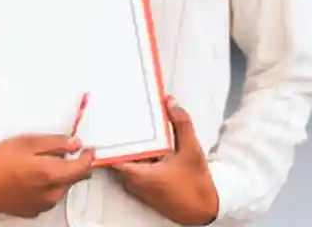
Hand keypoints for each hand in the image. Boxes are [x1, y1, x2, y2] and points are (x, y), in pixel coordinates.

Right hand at [0, 134, 95, 217]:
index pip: (83, 168)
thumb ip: (54, 143)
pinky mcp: (33, 211)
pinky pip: (48, 196)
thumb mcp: (26, 142)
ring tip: (36, 164)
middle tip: (56, 152)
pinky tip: (28, 177)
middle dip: (71, 165)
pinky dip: (46, 186)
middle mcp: (51, 194)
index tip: (86, 149)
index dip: (88, 157)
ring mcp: (43, 205)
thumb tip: (75, 143)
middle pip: (73, 179)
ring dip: (57, 176)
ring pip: (61, 187)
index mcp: (51, 174)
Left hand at [110, 96, 218, 225]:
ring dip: (129, 148)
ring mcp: (138, 188)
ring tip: (130, 126)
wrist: (203, 211)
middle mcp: (134, 183)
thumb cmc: (196, 184)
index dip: (109, 139)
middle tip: (119, 117)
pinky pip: (134, 169)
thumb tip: (169, 101)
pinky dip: (138, 157)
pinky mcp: (145, 189)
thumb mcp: (192, 150)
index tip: (108, 122)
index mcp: (139, 175)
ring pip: (126, 163)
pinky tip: (146, 145)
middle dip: (119, 139)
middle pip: (118, 157)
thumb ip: (181, 125)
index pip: (112, 156)